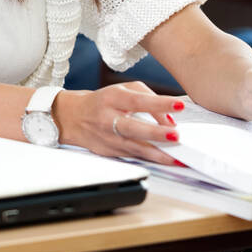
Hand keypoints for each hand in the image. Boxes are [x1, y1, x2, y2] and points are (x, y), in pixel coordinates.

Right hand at [52, 81, 187, 165]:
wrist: (72, 117)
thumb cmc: (102, 102)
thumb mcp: (122, 90)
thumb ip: (146, 96)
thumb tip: (168, 117)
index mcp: (112, 98)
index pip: (138, 101)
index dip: (158, 104)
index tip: (179, 105)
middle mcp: (108, 119)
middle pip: (134, 128)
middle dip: (156, 133)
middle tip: (176, 135)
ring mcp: (108, 138)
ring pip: (134, 148)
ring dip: (157, 154)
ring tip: (176, 158)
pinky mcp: (109, 152)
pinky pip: (133, 156)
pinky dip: (150, 159)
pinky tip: (165, 161)